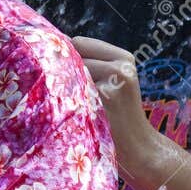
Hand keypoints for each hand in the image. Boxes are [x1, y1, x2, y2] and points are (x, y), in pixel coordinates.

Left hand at [71, 36, 162, 179]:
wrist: (138, 146)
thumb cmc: (118, 115)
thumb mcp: (113, 82)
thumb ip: (91, 64)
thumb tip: (53, 47)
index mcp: (124, 57)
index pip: (79, 42)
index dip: (65, 55)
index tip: (58, 70)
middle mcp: (121, 65)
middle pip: (73, 55)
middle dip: (65, 69)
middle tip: (67, 91)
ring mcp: (115, 81)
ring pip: (71, 72)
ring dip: (65, 84)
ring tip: (75, 102)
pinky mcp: (106, 97)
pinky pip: (73, 89)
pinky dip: (68, 97)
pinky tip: (76, 110)